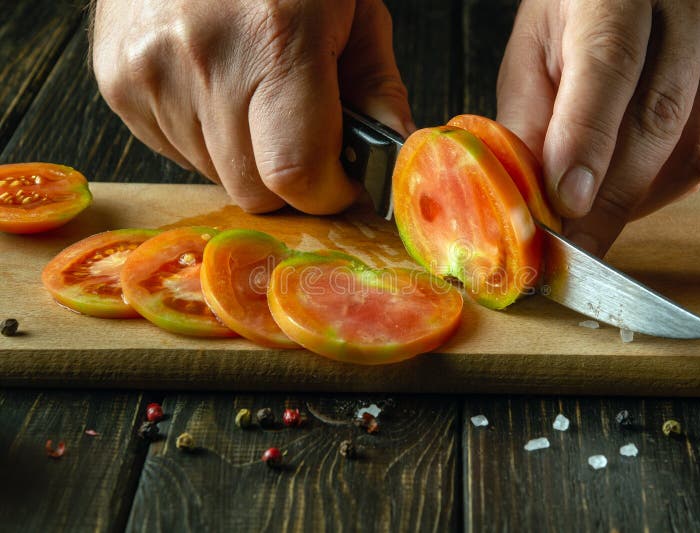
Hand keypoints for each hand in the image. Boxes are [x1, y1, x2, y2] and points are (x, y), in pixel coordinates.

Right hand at [92, 0, 412, 213]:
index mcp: (277, 39)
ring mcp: (150, 73)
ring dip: (245, 155)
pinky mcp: (118, 82)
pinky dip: (206, 136)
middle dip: (289, 181)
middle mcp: (204, 60)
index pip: (297, 173)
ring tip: (253, 93)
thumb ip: (377, 90)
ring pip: (214, 174)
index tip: (342, 183)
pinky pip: (175, 151)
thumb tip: (393, 157)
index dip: (327, 194)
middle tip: (304, 137)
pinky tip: (215, 85)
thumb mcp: (354, 9)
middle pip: (253, 190)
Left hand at [496, 0, 699, 255]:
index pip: (609, 68)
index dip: (587, 143)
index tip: (567, 204)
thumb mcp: (533, 53)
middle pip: (657, 119)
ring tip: (597, 224)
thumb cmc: (576, 16)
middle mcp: (689, 10)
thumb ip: (529, 117)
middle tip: (574, 246)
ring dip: (641, 202)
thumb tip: (532, 194)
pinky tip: (635, 196)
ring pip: (696, 148)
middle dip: (610, 200)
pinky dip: (670, 190)